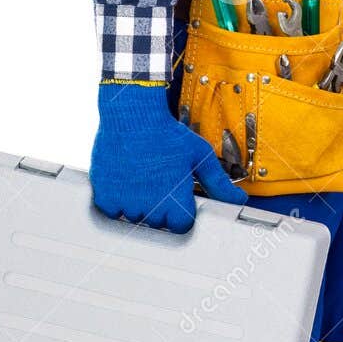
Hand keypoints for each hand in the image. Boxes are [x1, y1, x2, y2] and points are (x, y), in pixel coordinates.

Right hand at [90, 81, 243, 232]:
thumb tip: (238, 200)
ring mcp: (126, 203)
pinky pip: (112, 211)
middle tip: (159, 181)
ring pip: (133, 218)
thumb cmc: (166, 133)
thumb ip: (219, 183)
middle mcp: (150, 207)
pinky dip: (116, 200)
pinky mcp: (105, 196)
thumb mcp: (200, 156)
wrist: (133, 115)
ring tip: (142, 178)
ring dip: (137, 204)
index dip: (180, 211)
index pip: (180, 226)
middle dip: (159, 207)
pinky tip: (125, 180)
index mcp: (176, 202)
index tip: (177, 196)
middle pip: (157, 222)